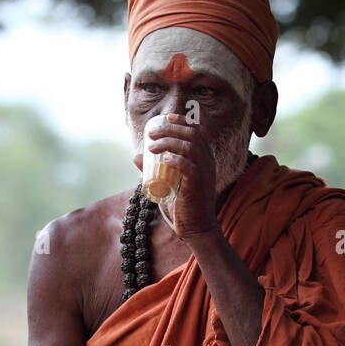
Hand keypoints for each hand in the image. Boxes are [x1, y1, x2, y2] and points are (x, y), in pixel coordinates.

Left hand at [141, 113, 218, 239]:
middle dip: (170, 128)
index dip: (182, 120)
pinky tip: (164, 158)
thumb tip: (136, 156)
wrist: (198, 227)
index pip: (198, 131)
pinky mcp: (197, 185)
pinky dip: (175, 160)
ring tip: (152, 146)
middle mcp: (208, 162)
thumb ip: (155, 169)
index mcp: (206, 158)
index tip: (165, 118)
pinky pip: (188, 166)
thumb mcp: (171, 183)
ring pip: (189, 147)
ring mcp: (204, 172)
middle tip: (152, 134)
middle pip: (192, 135)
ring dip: (169, 142)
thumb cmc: (185, 205)